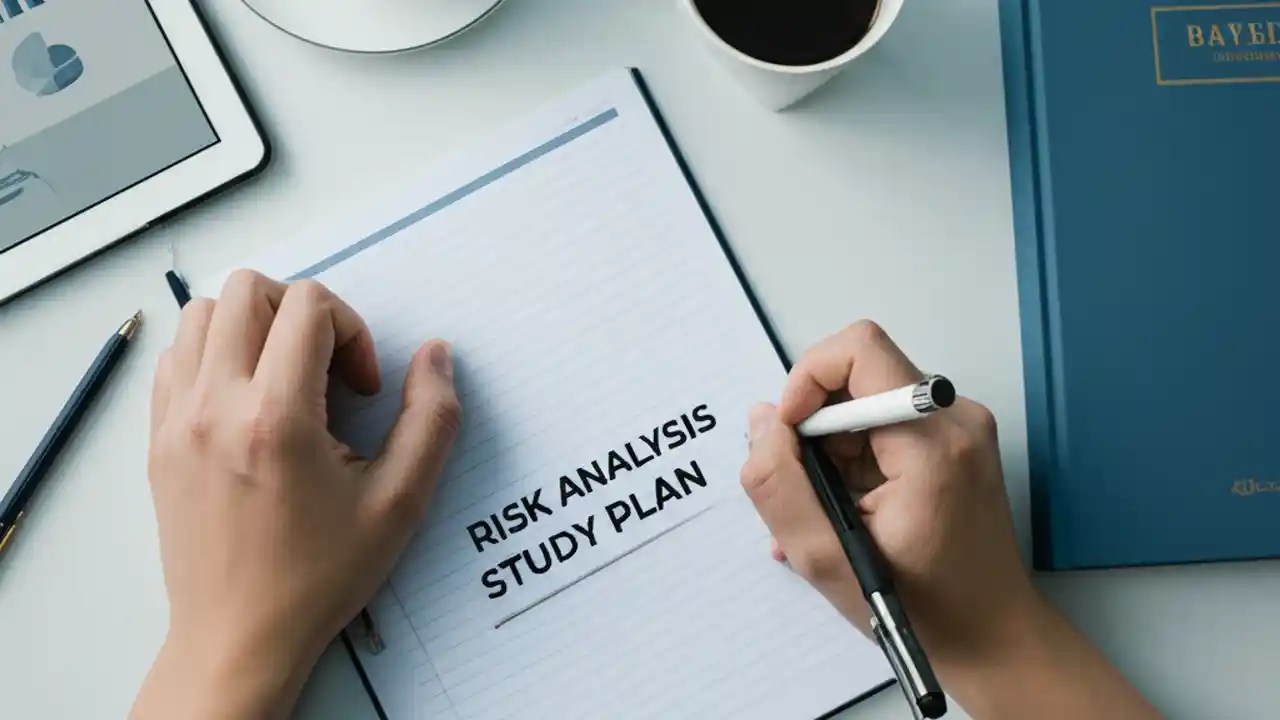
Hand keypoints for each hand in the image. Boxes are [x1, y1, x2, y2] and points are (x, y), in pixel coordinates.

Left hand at [133, 271, 460, 718]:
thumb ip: (431, 420)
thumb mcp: (399, 503)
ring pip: (202, 314)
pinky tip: (249, 401)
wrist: (239, 636)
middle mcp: (215, 406)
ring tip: (286, 378)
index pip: (308, 306)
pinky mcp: (158, 439)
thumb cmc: (319, 576)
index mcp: (276, 417)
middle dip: (302, 312)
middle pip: (248, 290)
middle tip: (327, 368)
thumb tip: (435, 355)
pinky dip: (215, 355)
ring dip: (253, 327)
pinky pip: (176, 357)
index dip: (353, 330)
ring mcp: (176, 421)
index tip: (361, 387)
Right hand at [741, 320, 1030, 667]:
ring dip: (833, 446)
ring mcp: (963, 428)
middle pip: (861, 375)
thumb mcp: (826, 558)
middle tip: (806, 486)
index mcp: (933, 444)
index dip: (806, 380)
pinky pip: (888, 422)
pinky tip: (849, 507)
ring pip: (869, 400)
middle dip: (816, 424)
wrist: (993, 638)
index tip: (788, 434)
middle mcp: (957, 420)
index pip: (860, 351)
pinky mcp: (958, 441)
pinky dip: (856, 456)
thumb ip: (779, 485)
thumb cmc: (925, 611)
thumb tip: (762, 420)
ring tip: (829, 509)